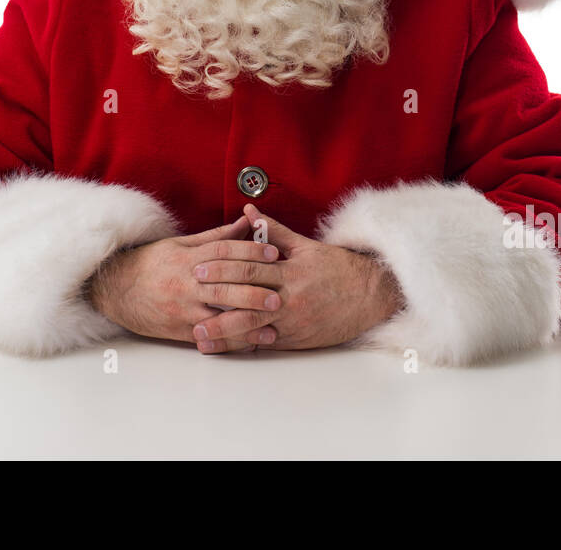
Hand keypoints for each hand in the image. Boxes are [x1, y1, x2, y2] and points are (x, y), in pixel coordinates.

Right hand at [85, 214, 282, 348]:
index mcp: (188, 259)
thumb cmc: (150, 263)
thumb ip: (216, 237)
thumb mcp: (180, 244)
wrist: (114, 288)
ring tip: (271, 322)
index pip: (223, 252)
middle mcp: (186, 284)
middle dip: (253, 291)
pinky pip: (209, 336)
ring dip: (247, 320)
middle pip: (225, 287)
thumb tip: (246, 222)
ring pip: (219, 315)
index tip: (273, 253)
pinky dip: (231, 339)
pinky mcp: (179, 329)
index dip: (250, 251)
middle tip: (278, 295)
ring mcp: (183, 309)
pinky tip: (250, 341)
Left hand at [192, 204, 404, 353]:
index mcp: (290, 270)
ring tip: (199, 336)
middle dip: (215, 300)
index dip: (221, 268)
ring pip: (253, 328)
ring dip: (223, 333)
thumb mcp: (305, 245)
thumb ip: (273, 231)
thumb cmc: (336, 268)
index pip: (249, 267)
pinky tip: (224, 348)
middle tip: (190, 301)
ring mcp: (292, 321)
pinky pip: (265, 344)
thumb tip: (247, 211)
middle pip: (246, 298)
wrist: (370, 295)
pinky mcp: (296, 339)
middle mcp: (290, 297)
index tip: (198, 268)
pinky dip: (243, 346)